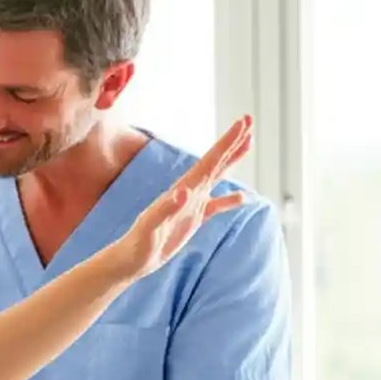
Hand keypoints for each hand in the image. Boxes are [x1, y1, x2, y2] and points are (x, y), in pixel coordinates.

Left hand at [114, 115, 253, 278]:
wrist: (131, 260)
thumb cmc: (138, 244)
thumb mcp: (151, 227)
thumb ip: (167, 208)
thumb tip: (185, 192)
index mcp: (181, 189)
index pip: (209, 161)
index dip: (226, 143)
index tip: (242, 123)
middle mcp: (188, 191)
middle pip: (215, 162)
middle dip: (232, 142)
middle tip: (248, 120)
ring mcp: (191, 204)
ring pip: (217, 177)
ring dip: (232, 161)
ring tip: (249, 143)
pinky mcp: (193, 219)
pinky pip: (217, 206)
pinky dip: (231, 200)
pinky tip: (244, 198)